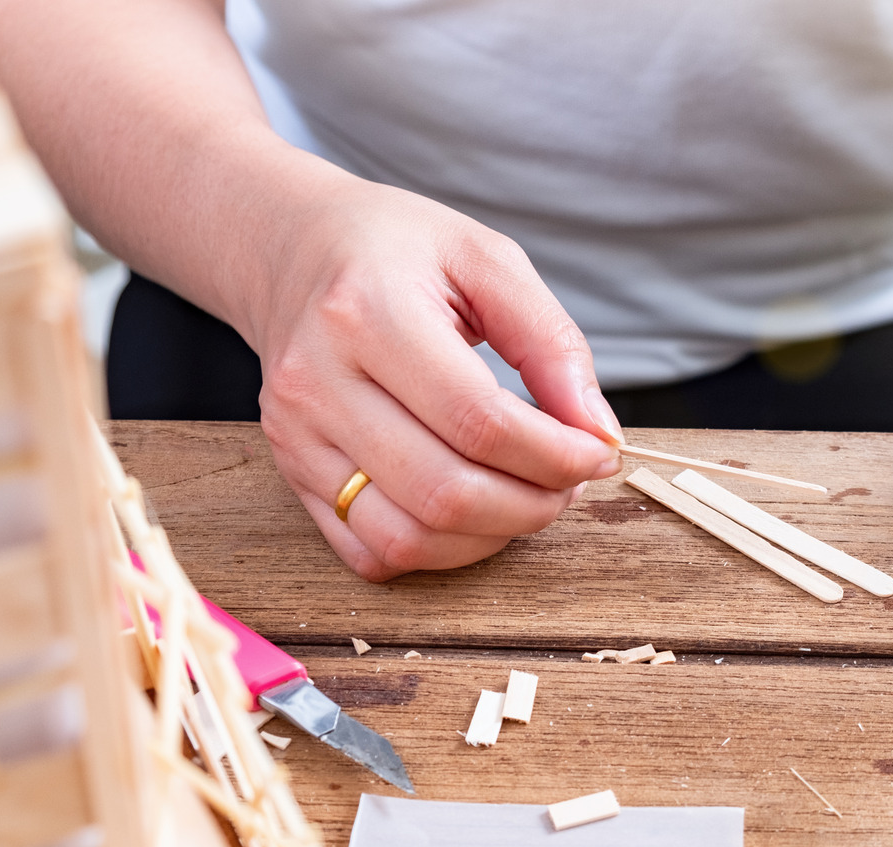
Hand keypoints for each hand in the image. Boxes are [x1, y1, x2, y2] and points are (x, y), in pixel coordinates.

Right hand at [238, 171, 621, 580]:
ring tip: (527, 495)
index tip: (600, 451)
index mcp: (366, 313)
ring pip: (406, 538)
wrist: (293, 250)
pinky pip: (370, 552)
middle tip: (570, 480)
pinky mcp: (291, 473)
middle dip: (533, 504)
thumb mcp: (486, 259)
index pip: (479, 422)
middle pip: (445, 491)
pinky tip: (472, 511)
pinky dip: (436, 551)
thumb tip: (597, 432)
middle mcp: (317, 382)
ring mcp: (296, 436)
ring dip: (489, 537)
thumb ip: (551, 342)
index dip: (558, 455)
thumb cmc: (395, 249)